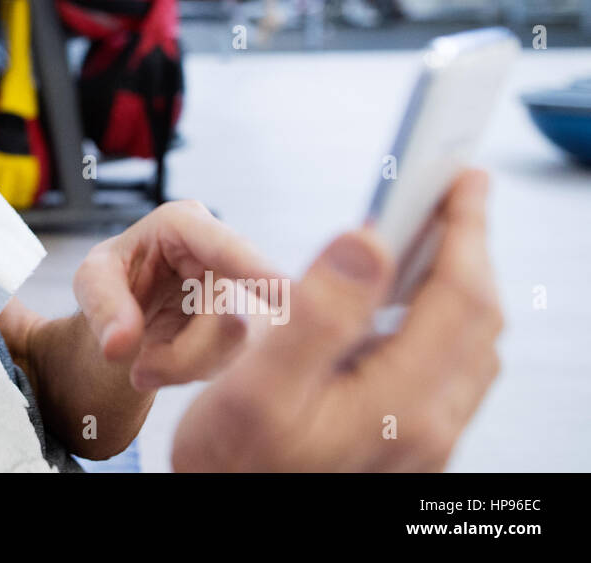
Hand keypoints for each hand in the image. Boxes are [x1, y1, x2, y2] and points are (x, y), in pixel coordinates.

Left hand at [72, 198, 281, 392]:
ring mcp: (249, 291)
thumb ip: (102, 306)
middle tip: (140, 371)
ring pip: (238, 347)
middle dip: (184, 354)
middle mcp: (226, 252)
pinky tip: (172, 364)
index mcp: (184, 224)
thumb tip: (119, 345)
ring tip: (148, 363)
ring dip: (187, 368)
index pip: (223, 245)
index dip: (253, 268)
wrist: (131, 311)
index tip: (284, 292)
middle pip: (231, 315)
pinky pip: (239, 364)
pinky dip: (197, 373)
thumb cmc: (115, 280)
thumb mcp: (92, 281)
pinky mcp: (259, 328)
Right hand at [171, 169, 502, 470]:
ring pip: (469, 348)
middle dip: (470, 247)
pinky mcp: (407, 448)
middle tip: (452, 196)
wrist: (231, 530)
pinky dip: (443, 325)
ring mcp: (422, 441)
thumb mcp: (256, 387)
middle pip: (476, 319)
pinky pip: (449, 374)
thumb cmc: (233, 468)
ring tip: (433, 242)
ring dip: (461, 286)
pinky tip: (407, 312)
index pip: (459, 296)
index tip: (460, 180)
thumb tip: (364, 244)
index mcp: (398, 403)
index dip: (464, 229)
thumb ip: (315, 315)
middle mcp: (426, 425)